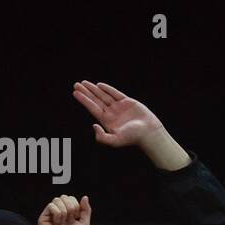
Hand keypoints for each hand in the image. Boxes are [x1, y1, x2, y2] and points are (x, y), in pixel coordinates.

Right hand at [37, 194, 91, 224]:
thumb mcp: (84, 224)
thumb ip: (86, 210)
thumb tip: (85, 197)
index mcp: (69, 211)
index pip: (72, 198)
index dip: (76, 206)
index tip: (76, 218)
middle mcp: (60, 210)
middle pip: (64, 197)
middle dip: (70, 208)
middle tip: (69, 219)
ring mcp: (51, 213)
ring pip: (57, 200)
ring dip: (63, 212)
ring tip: (62, 222)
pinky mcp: (44, 216)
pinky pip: (51, 206)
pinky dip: (57, 215)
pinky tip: (56, 223)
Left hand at [71, 80, 189, 169]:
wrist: (149, 132)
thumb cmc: (133, 138)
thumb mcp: (115, 141)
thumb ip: (102, 137)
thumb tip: (93, 125)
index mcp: (107, 121)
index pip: (92, 108)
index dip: (84, 100)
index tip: (75, 92)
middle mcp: (111, 113)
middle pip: (95, 100)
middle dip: (86, 92)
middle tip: (76, 85)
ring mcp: (119, 107)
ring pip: (104, 96)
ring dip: (94, 89)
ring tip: (84, 83)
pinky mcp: (128, 102)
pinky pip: (116, 93)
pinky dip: (108, 89)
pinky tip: (99, 85)